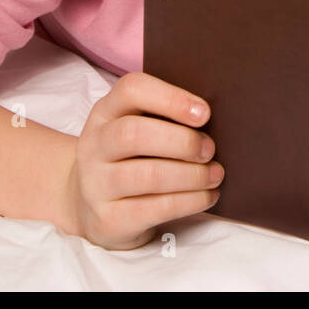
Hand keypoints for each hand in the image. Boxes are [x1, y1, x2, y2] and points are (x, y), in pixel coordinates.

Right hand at [61, 72, 223, 249]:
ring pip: (148, 175)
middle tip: (210, 149)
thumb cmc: (130, 158)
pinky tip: (208, 195)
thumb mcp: (137, 128)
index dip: (171, 98)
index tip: (204, 113)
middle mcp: (94, 145)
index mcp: (105, 112)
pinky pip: (155, 209)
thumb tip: (213, 121)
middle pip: (135, 134)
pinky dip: (190, 201)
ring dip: (191, 175)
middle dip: (182, 141)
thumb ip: (166, 118)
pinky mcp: (108, 219)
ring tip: (215, 174)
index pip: (131, 90)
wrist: (93, 207)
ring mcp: (96, 184)